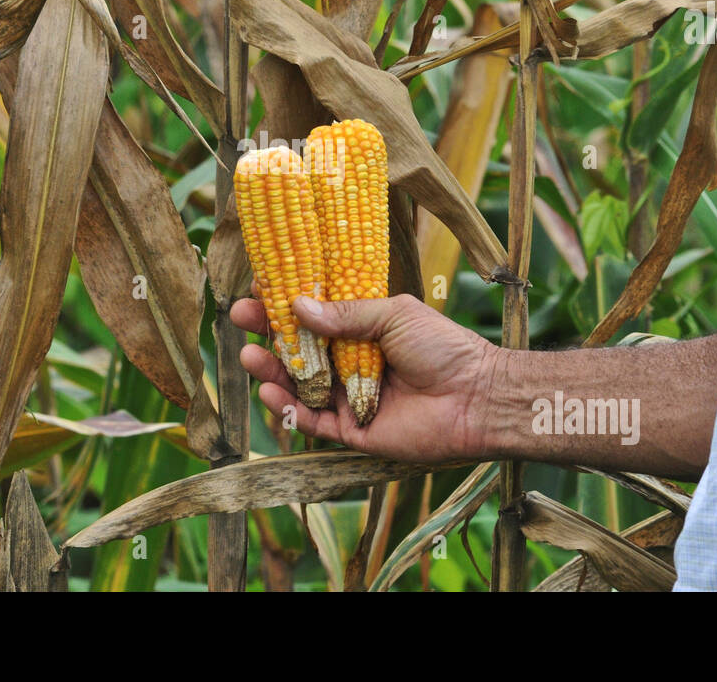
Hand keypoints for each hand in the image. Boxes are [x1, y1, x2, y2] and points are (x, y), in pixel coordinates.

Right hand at [231, 293, 505, 463]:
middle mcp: (351, 361)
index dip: (286, 300)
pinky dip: (288, 409)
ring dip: (272, 371)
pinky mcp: (352, 430)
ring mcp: (349, 396)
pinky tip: (270, 392)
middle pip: (300, 347)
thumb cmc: (443, 346)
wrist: (476, 397)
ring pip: (300, 384)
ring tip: (249, 356)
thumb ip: (345, 313)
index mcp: (363, 328)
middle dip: (269, 333)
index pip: (315, 313)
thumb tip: (298, 305)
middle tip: (240, 317)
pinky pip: (311, 421)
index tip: (259, 285)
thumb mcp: (392, 314)